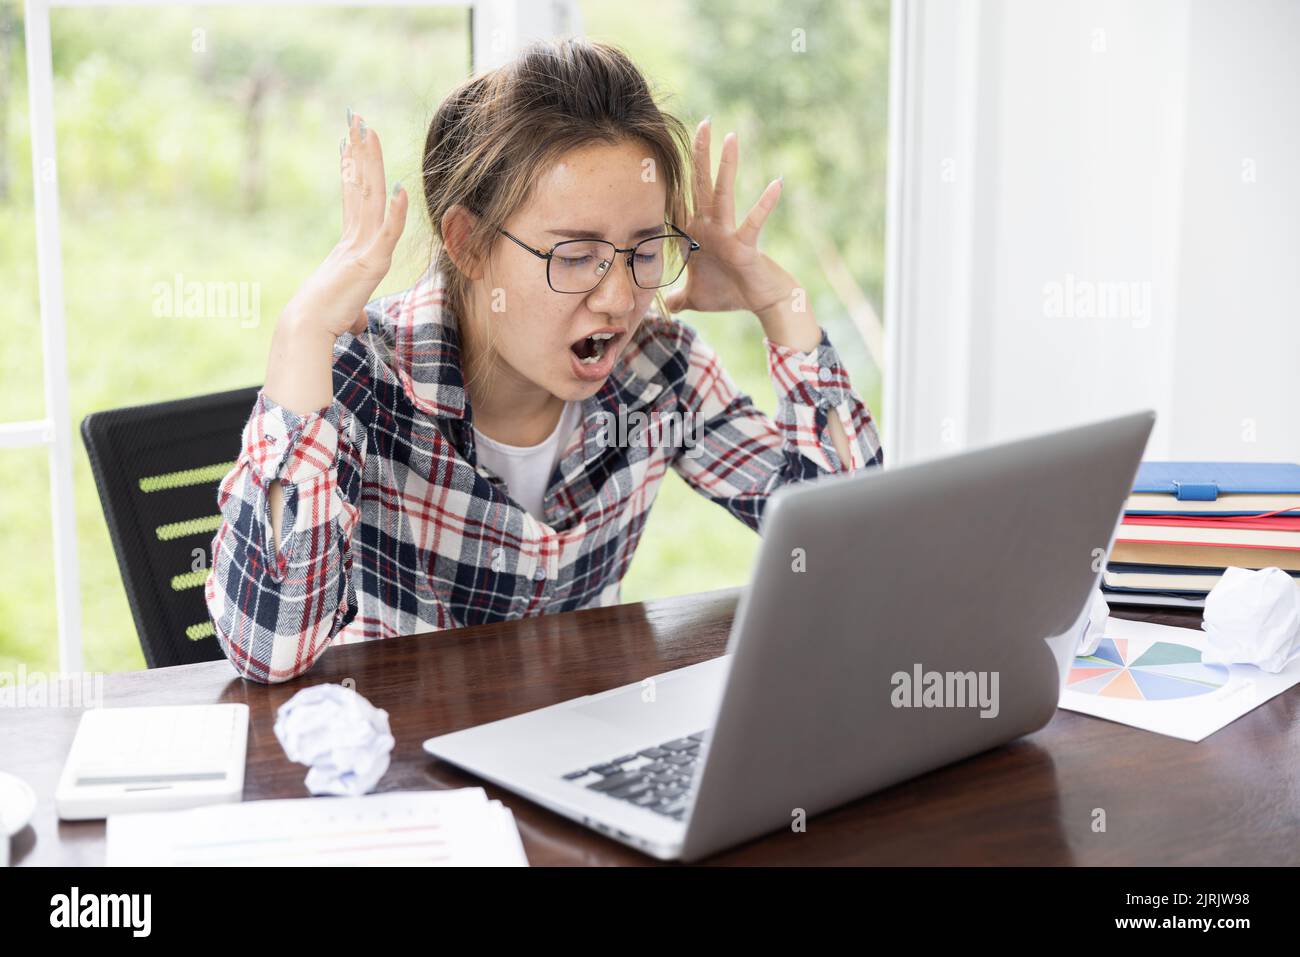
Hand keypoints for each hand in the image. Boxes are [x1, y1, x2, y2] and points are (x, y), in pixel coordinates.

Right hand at [280, 110, 408, 338]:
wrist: (308, 327)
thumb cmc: (323, 322)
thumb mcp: (346, 312)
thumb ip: (354, 311)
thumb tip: (355, 324)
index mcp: (349, 246)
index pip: (353, 199)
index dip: (353, 170)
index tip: (350, 143)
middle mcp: (354, 239)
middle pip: (360, 186)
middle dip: (360, 151)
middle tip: (357, 119)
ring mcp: (362, 247)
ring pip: (371, 197)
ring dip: (370, 162)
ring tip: (367, 130)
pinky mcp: (371, 263)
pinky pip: (387, 232)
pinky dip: (396, 211)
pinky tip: (402, 188)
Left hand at [662, 118, 795, 317]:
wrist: (760, 302)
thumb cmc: (729, 294)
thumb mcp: (694, 298)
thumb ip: (677, 298)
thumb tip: (663, 308)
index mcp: (695, 234)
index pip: (678, 201)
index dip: (669, 180)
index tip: (662, 151)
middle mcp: (710, 227)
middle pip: (701, 185)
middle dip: (700, 155)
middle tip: (703, 122)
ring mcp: (728, 233)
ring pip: (723, 195)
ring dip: (726, 167)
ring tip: (730, 137)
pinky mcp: (745, 245)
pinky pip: (754, 222)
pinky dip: (765, 205)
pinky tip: (776, 184)